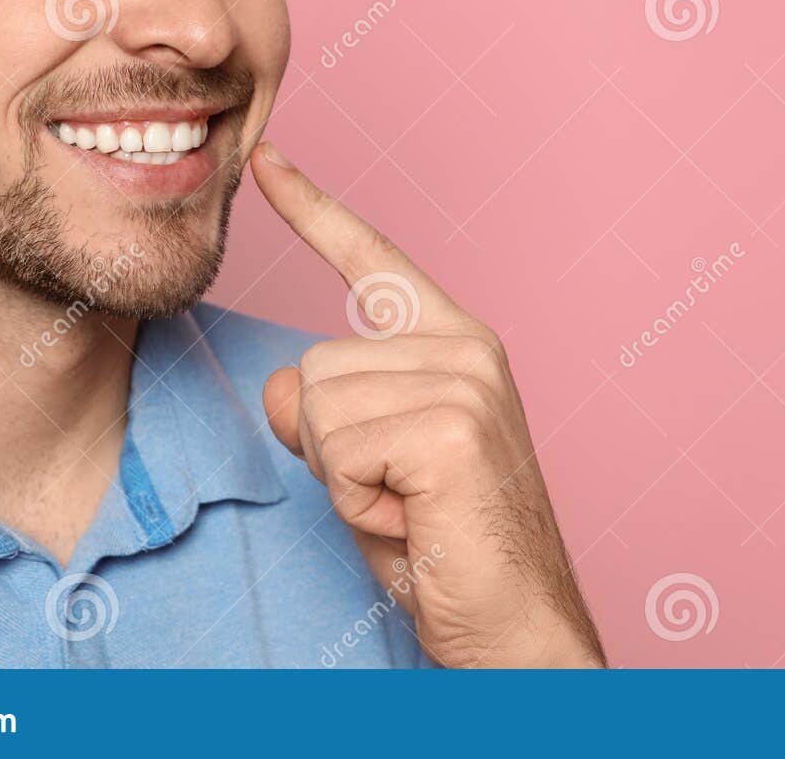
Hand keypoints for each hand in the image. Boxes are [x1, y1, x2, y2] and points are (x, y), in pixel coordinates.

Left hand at [250, 141, 605, 667]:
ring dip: (344, 478)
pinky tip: (414, 517)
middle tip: (397, 496)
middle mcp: (467, 347)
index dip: (313, 209)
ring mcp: (465, 380)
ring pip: (317, 407)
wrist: (518, 627)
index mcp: (455, 344)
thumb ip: (325, 411)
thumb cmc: (448, 549)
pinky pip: (336, 448)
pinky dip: (357, 500)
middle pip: (312, 366)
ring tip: (409, 507)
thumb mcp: (368, 466)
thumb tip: (286, 385)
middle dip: (330, 449)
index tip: (266, 158)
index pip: (370, 262)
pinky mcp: (451, 425)